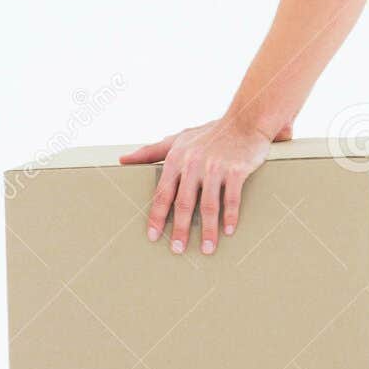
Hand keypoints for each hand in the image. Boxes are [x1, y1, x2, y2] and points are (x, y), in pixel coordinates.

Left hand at [120, 117, 273, 252]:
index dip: (156, 216)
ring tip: (206, 249)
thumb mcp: (179, 139)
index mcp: (177, 158)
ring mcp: (216, 167)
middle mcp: (194, 163)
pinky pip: (232, 199)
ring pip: (209, 205)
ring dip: (207, 230)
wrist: (246, 120)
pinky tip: (228, 231)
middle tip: (177, 249)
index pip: (163, 193)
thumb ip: (151, 151)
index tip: (152, 236)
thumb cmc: (211, 133)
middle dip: (179, 229)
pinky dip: (230, 217)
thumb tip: (123, 160)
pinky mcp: (237, 170)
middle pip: (184, 203)